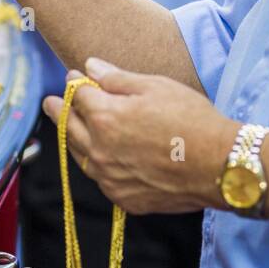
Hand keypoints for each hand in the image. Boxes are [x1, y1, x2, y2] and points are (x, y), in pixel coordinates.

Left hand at [43, 58, 238, 214]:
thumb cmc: (191, 120)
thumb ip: (116, 79)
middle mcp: (100, 151)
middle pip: (69, 127)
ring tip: (70, 129)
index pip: (77, 96)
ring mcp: (110, 179)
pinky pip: (101, 180)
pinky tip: (101, 158)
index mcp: (104, 118)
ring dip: (74, 139)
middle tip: (51, 104)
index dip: (75, 83)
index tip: (74, 77)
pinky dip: (96, 165)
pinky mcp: (125, 199)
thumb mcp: (155, 87)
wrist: (218, 165)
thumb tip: (89, 68)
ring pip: (80, 156)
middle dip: (59, 111)